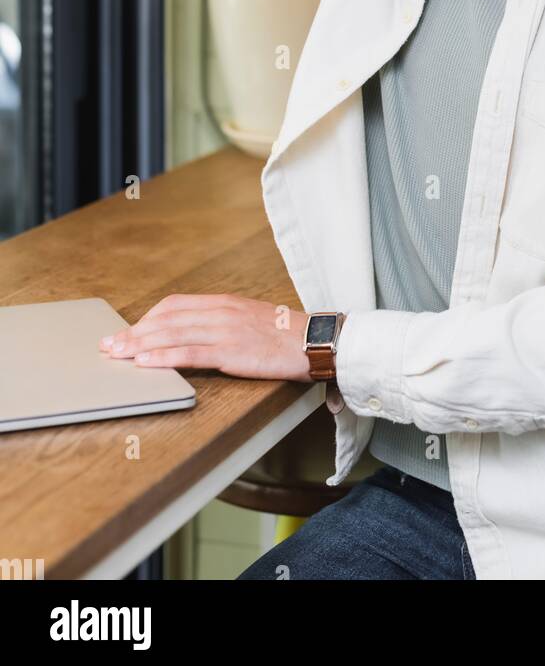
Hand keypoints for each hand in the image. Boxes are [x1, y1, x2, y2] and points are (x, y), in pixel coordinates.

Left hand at [98, 294, 312, 381]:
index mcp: (223, 302)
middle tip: (109, 345)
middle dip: (134, 333)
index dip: (147, 319)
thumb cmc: (284, 334)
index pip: (174, 306)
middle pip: (166, 319)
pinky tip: (145, 362)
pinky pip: (190, 353)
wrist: (314, 340)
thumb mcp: (249, 318)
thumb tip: (195, 333)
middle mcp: (220, 312)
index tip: (128, 331)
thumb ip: (221, 321)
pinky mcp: (231, 351)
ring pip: (172, 334)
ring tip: (117, 355)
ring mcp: (224, 330)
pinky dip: (163, 356)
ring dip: (139, 346)